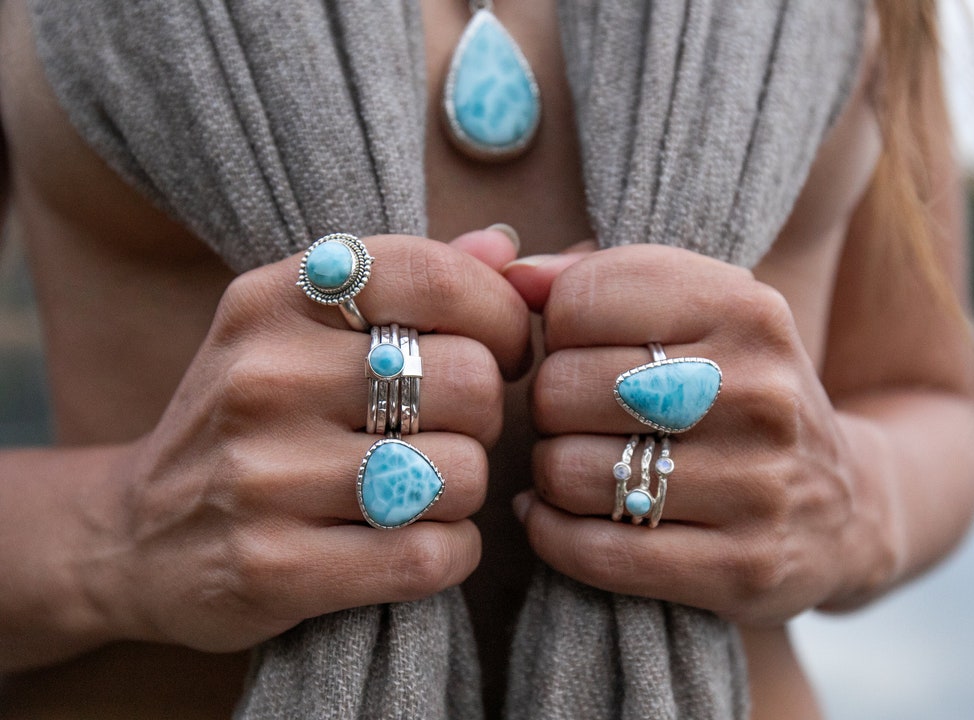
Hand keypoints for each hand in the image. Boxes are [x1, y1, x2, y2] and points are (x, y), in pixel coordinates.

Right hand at [82, 230, 529, 651]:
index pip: (436, 275)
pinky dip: (448, 552)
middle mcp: (264, 377)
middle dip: (483, 413)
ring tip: (419, 488)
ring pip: (462, 473)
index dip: (500, 317)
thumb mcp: (301, 328)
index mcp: (275, 298)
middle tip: (448, 430)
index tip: (496, 352)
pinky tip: (413, 540)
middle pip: (468, 379)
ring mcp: (263, 477)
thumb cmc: (255, 419)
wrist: (138, 535)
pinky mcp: (274, 567)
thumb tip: (505, 248)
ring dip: (463, 491)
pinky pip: (431, 554)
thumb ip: (407, 282)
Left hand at [507, 243, 890, 625]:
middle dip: (547, 405)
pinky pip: (593, 551)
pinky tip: (557, 517)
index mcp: (746, 308)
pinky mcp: (741, 568)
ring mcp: (756, 485)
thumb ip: (598, 277)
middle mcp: (759, 390)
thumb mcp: (697, 312)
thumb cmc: (739, 392)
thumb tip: (513, 277)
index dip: (556, 329)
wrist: (845, 506)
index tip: (580, 349)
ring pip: (567, 472)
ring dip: (550, 474)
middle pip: (561, 388)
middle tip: (575, 418)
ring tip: (578, 466)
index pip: (580, 299)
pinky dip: (551, 534)